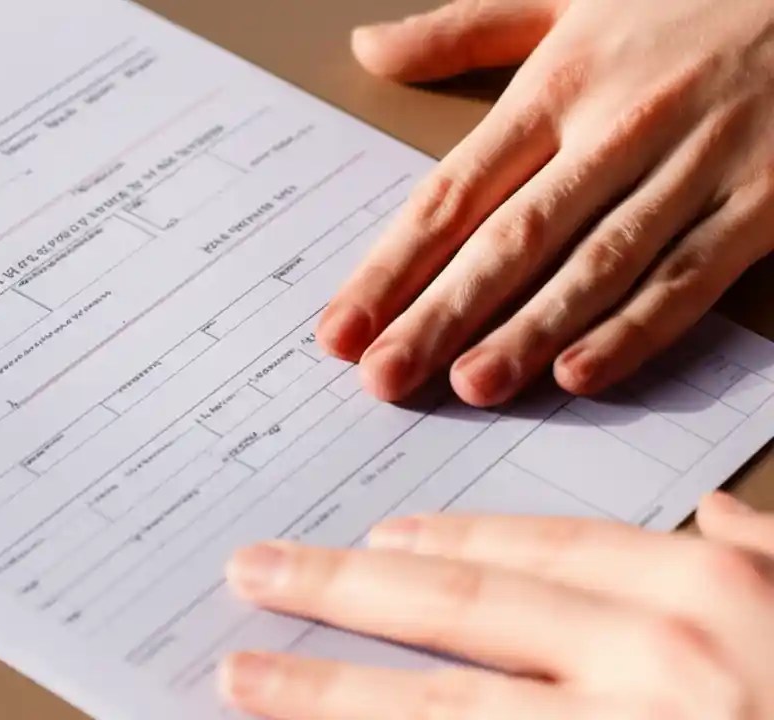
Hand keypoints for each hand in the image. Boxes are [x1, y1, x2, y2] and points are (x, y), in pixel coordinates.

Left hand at [218, 492, 773, 717]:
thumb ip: (765, 558)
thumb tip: (712, 511)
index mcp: (710, 596)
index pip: (536, 549)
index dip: (441, 540)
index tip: (369, 537)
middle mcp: (650, 665)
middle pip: (455, 612)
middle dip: (339, 590)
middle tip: (251, 573)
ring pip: (434, 719)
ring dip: (326, 696)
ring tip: (244, 679)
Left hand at [316, 0, 773, 405]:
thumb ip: (464, 29)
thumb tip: (369, 48)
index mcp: (558, 85)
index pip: (454, 191)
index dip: (392, 265)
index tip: (342, 327)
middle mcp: (614, 130)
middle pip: (510, 238)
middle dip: (441, 315)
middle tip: (383, 378)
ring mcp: (692, 168)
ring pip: (595, 265)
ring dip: (529, 331)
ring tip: (471, 387)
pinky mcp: (761, 201)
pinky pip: (689, 276)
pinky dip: (636, 328)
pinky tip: (581, 374)